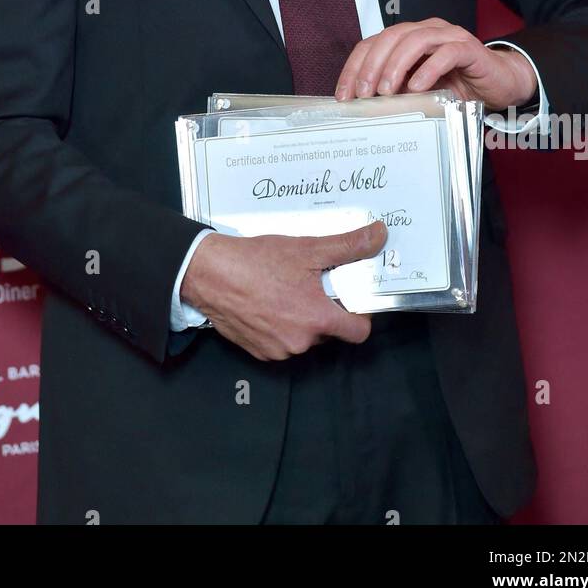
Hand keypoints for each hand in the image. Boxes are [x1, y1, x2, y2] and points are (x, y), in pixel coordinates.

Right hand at [180, 221, 387, 360]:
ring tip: (284, 290)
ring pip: (303, 336)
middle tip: (309, 284)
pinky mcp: (258, 352)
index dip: (360, 315)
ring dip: (299, 318)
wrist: (209, 274)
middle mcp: (300, 341)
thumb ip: (348, 246)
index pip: (358, 332)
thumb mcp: (307, 248)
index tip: (351, 299)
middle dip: (323, 310)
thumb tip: (378, 235)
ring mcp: (278, 350)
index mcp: (318, 319)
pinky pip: (279, 342)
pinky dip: (278, 326)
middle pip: (328, 331)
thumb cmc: (256, 262)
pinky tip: (266, 302)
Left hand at [334, 17, 536, 109]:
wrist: (501, 84)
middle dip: (371, 65)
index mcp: (409, 38)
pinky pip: (447, 53)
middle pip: (390, 37)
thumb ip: (396, 92)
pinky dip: (429, 69)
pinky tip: (418, 87)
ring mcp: (449, 36)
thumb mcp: (419, 92)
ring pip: (415, 40)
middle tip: (363, 94)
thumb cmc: (458, 87)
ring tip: (386, 91)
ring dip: (396, 65)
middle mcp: (426, 31)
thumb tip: (364, 107)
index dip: (354, 67)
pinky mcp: (469, 49)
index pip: (372, 44)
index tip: (344, 95)